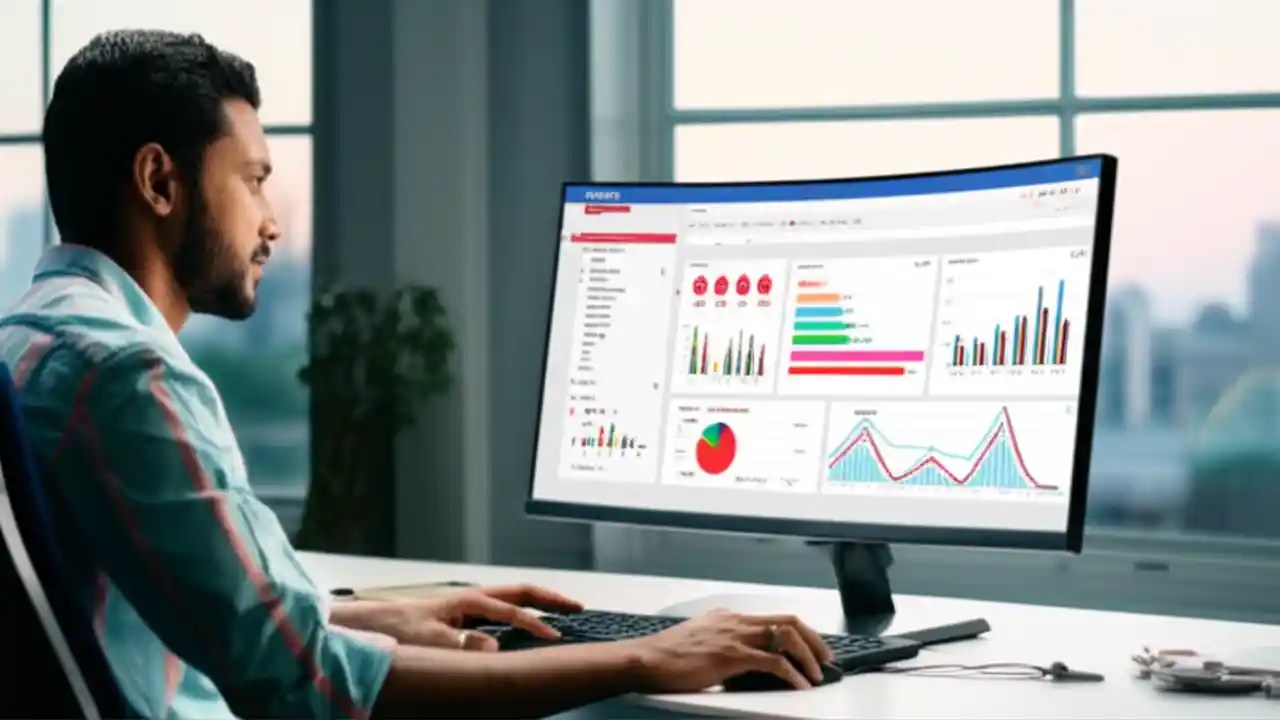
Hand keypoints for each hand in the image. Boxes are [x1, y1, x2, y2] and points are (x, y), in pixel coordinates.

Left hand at [334, 584, 583, 651]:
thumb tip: (496, 648)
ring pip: (514, 597)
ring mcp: (470, 605)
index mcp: (469, 601)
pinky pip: (503, 610)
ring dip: (539, 602)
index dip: (537, 624)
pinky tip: (529, 623)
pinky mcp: (465, 615)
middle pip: (521, 591)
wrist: (374, 625)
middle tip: (578, 607)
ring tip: (563, 611)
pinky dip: (523, 612)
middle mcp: (473, 598)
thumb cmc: (399, 631)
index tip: (558, 637)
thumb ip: (464, 645)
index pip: (513, 611)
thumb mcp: (432, 642)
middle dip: (551, 598)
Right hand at [626, 608, 835, 691]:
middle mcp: (735, 621)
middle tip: (826, 658)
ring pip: (786, 637)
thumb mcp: (700, 640)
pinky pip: (773, 662)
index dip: (798, 632)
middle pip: (788, 621)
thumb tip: (744, 661)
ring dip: (808, 656)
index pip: (773, 618)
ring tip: (818, 673)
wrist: (647, 659)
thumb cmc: (667, 656)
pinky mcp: (731, 655)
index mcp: (728, 617)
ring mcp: (734, 636)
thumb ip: (722, 643)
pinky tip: (799, 685)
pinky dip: (792, 673)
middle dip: (813, 639)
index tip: (811, 647)